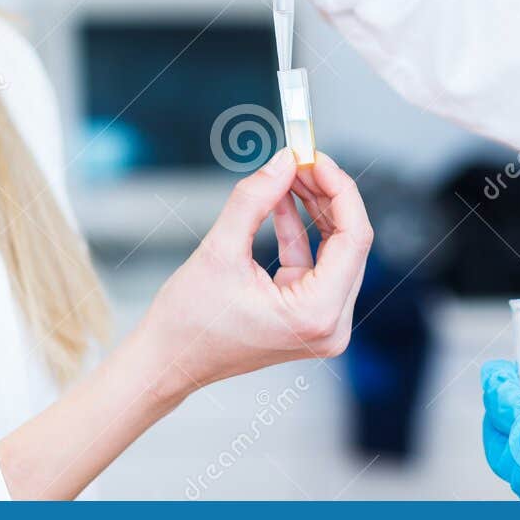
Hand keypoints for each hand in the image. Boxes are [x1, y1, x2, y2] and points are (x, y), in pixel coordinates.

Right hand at [139, 149, 372, 401]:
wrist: (167, 362)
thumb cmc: (187, 323)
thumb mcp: (220, 251)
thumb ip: (255, 199)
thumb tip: (284, 161)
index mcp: (316, 314)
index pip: (353, 238)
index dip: (339, 190)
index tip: (316, 157)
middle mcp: (330, 324)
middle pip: (350, 243)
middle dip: (326, 195)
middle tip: (301, 158)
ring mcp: (321, 323)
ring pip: (335, 250)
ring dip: (314, 208)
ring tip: (290, 173)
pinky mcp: (307, 315)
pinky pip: (316, 262)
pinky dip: (302, 230)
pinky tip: (284, 199)